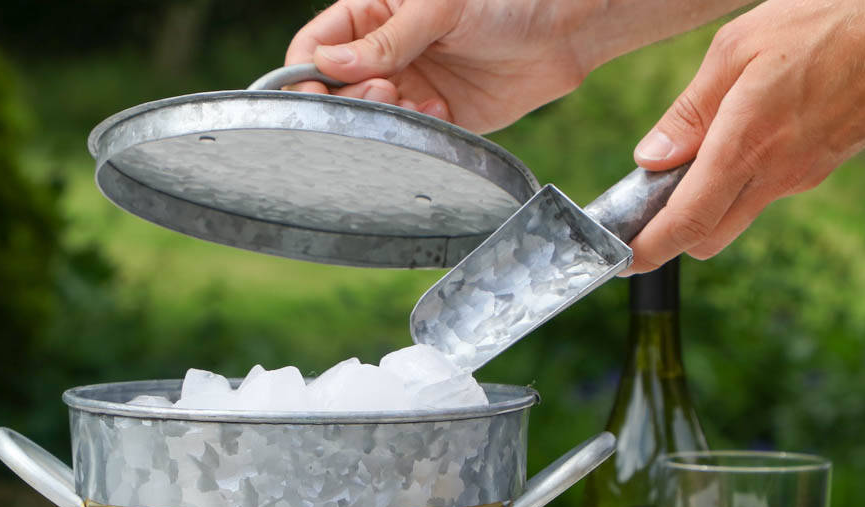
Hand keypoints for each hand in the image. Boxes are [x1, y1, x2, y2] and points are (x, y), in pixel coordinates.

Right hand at [285, 0, 588, 133]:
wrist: (559, 34)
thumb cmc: (502, 0)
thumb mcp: (439, 7)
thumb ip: (387, 39)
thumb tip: (331, 64)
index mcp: (371, 13)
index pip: (315, 45)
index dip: (306, 72)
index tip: (316, 91)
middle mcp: (381, 52)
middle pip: (334, 90)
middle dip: (352, 97)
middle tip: (385, 90)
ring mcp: (405, 86)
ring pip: (368, 118)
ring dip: (385, 118)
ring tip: (418, 101)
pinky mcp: (431, 116)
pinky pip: (406, 135)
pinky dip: (417, 129)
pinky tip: (441, 111)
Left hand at [628, 0, 864, 271]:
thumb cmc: (831, 17)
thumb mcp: (739, 47)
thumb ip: (690, 110)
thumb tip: (652, 157)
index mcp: (745, 147)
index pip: (685, 224)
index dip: (648, 251)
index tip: (623, 259)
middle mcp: (774, 175)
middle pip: (707, 239)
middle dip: (673, 238)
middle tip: (648, 215)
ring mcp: (801, 177)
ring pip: (737, 217)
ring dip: (707, 207)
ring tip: (696, 162)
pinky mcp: (820, 168)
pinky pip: (766, 191)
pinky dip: (741, 183)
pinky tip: (744, 141)